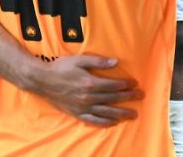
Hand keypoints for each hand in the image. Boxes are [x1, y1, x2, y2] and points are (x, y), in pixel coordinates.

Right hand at [24, 55, 142, 125]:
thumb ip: (98, 61)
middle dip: (129, 98)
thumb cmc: (61, 67)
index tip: (135, 83)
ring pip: (106, 112)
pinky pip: (93, 120)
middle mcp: (87, 97)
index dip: (126, 84)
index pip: (113, 85)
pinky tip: (114, 122)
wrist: (41, 80)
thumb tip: (115, 62)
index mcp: (89, 83)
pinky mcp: (76, 113)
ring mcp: (82, 107)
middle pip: (113, 99)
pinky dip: (104, 122)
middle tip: (141, 96)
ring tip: (133, 114)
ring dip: (121, 113)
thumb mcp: (80, 60)